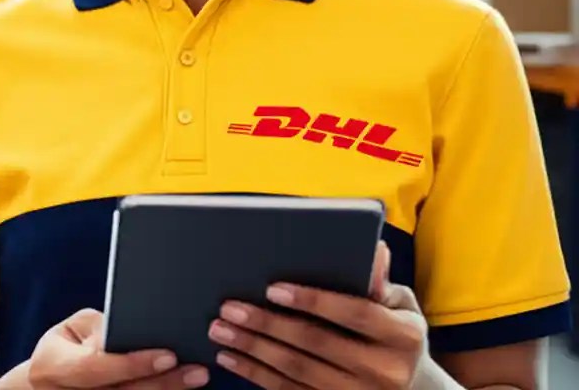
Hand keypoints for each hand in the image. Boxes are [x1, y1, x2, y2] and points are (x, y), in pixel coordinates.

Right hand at [27, 309, 208, 388]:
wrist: (46, 386)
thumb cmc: (64, 348)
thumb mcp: (71, 329)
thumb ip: (98, 330)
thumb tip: (129, 336)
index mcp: (51, 367)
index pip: (96, 367)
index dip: (132, 363)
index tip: (168, 354)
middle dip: (162, 383)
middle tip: (197, 371)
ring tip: (196, 379)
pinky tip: (180, 389)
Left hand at [209, 242, 427, 388]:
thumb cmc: (395, 334)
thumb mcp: (401, 306)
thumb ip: (380, 282)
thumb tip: (374, 249)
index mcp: (403, 336)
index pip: (354, 313)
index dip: (313, 300)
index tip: (272, 288)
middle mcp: (386, 371)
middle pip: (316, 343)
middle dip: (267, 324)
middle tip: (229, 308)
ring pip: (297, 371)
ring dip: (253, 350)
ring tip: (220, 331)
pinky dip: (256, 374)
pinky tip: (232, 358)